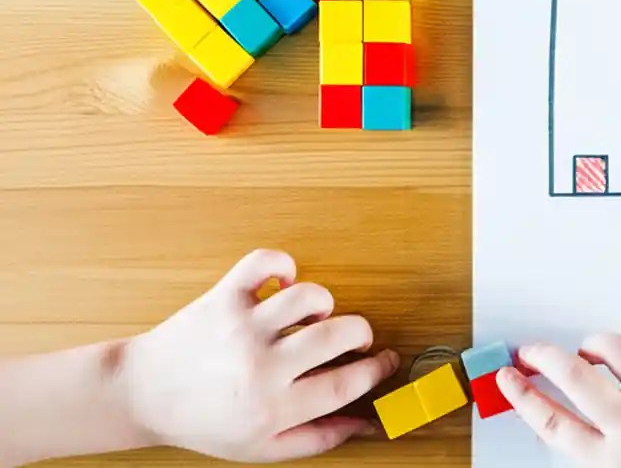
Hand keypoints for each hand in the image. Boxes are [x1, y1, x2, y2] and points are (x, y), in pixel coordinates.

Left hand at [120, 249, 399, 461]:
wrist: (142, 396)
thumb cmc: (205, 423)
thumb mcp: (263, 447)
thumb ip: (319, 437)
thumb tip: (366, 423)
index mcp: (273, 406)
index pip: (347, 384)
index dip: (377, 370)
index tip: (387, 361)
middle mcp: (261, 365)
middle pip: (338, 335)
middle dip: (362, 333)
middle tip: (358, 337)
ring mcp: (242, 327)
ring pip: (309, 296)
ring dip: (324, 303)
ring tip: (315, 317)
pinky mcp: (224, 297)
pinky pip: (265, 263)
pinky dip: (284, 264)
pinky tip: (285, 281)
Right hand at [498, 334, 620, 467]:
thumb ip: (596, 457)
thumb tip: (568, 428)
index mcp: (611, 463)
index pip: (551, 422)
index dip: (522, 396)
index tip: (508, 377)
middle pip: (575, 377)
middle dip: (544, 356)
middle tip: (532, 350)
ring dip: (597, 344)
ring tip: (589, 349)